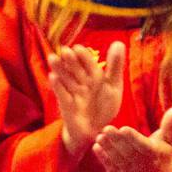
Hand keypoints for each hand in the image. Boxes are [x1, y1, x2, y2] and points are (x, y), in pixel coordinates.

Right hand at [48, 40, 124, 157]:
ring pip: (65, 78)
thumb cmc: (104, 106)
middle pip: (75, 69)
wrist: (95, 129)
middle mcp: (81, 81)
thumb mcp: (113, 86)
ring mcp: (72, 92)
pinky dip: (57, 86)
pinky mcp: (66, 103)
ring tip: (52, 58)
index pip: (88, 63)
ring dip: (59, 69)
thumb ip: (115, 66)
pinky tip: (53, 77)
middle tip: (65, 51)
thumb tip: (119, 42)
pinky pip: (62, 94)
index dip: (83, 56)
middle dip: (70, 61)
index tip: (78, 48)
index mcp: (93, 76)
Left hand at [93, 106, 171, 171]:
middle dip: (117, 140)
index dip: (134, 138)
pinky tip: (97, 146)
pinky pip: (111, 167)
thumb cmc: (163, 151)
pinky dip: (103, 157)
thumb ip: (170, 123)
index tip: (124, 128)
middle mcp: (144, 165)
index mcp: (155, 154)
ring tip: (100, 136)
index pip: (144, 146)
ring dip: (108, 148)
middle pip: (128, 152)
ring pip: (118, 159)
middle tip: (106, 128)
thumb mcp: (169, 138)